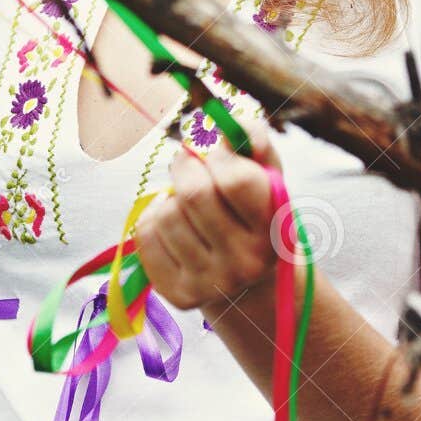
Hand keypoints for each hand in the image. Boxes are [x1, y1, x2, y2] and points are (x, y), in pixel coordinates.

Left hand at [134, 115, 288, 312]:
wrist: (248, 277)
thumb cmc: (254, 209)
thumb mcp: (266, 172)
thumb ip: (253, 139)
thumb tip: (227, 125)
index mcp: (274, 229)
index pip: (236, 180)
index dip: (219, 152)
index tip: (217, 149)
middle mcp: (246, 263)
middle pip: (194, 194)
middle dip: (185, 164)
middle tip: (187, 160)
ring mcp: (212, 283)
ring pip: (167, 214)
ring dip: (170, 195)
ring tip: (185, 200)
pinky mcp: (180, 295)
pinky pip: (146, 235)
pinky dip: (153, 217)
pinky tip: (172, 222)